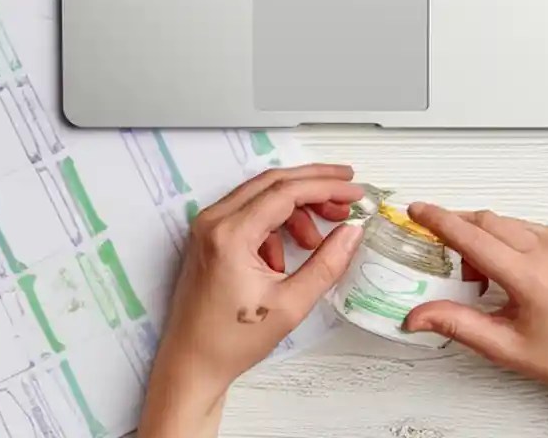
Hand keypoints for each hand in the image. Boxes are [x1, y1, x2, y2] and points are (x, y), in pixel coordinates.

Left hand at [139, 165, 365, 437]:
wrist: (191, 364)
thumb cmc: (232, 341)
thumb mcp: (290, 305)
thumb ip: (327, 264)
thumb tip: (352, 232)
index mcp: (230, 235)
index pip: (285, 191)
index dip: (326, 187)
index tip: (356, 192)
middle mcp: (213, 221)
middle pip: (273, 182)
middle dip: (315, 184)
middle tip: (348, 193)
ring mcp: (207, 227)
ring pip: (261, 195)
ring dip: (296, 208)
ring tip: (318, 239)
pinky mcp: (209, 237)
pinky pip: (250, 213)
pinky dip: (276, 224)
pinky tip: (286, 259)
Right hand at [403, 204, 547, 437]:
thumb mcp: (502, 347)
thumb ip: (456, 325)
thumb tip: (414, 316)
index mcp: (530, 278)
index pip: (474, 238)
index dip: (441, 221)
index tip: (415, 209)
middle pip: (486, 222)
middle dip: (458, 233)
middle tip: (444, 260)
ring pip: (503, 223)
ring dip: (481, 240)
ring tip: (481, 280)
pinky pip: (521, 227)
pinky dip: (502, 240)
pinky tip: (504, 271)